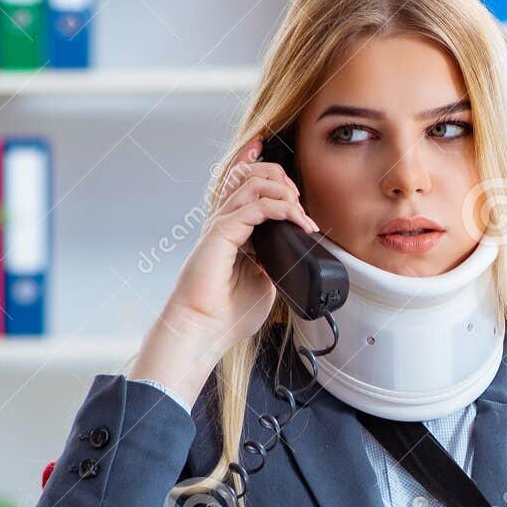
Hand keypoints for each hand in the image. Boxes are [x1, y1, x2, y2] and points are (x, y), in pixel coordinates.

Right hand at [129, 138, 318, 404]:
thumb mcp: (263, 284)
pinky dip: (281, 208)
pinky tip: (295, 220)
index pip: (251, 189)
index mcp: (232, 232)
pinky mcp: (221, 233)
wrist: (203, 332)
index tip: (303, 213)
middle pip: (250, 174)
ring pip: (252, 182)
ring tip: (300, 213)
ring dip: (284, 192)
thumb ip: (274, 262)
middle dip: (282, 180)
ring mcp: (221, 225)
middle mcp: (224, 223)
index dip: (278, 186)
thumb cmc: (225, 316)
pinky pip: (256, 206)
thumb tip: (293, 253)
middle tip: (300, 206)